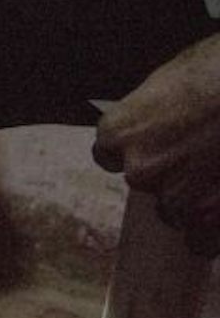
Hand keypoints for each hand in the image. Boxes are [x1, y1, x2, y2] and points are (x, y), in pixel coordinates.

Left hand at [93, 32, 219, 255]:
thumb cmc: (215, 75)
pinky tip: (219, 209)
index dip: (135, 152)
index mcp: (118, 133)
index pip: (109, 156)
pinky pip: (200, 242)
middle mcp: (139, 170)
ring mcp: (177, 199)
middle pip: (146, 184)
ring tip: (217, 174)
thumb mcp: (168, 83)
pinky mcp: (209, 220)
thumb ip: (151, 115)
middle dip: (170, 175)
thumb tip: (152, 124)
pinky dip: (210, 231)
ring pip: (176, 213)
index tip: (154, 149)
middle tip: (200, 157)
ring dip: (194, 202)